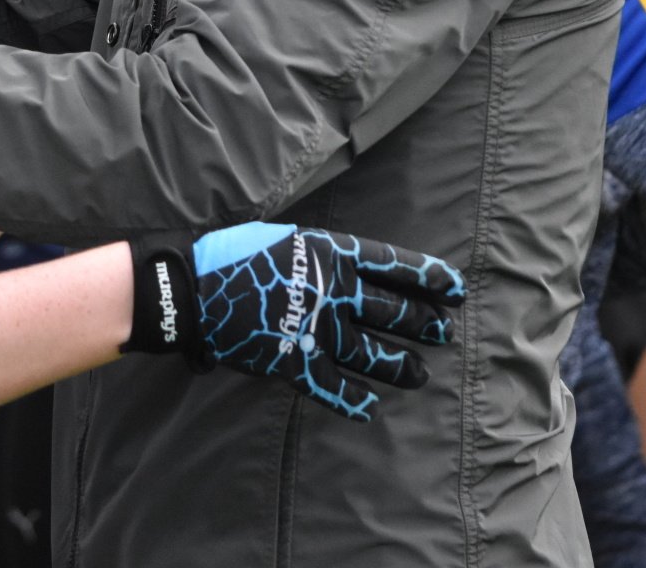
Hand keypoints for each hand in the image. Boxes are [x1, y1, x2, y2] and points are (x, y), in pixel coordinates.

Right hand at [126, 224, 463, 421]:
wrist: (191, 288)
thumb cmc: (232, 254)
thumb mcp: (282, 237)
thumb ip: (318, 254)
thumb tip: (345, 264)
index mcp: (330, 254)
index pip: (393, 265)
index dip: (428, 278)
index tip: (454, 290)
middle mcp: (332, 292)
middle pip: (392, 312)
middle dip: (424, 325)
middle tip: (443, 334)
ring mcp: (316, 330)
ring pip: (373, 354)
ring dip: (401, 367)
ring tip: (419, 374)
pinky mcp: (294, 363)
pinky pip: (333, 387)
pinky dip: (352, 400)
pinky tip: (369, 408)